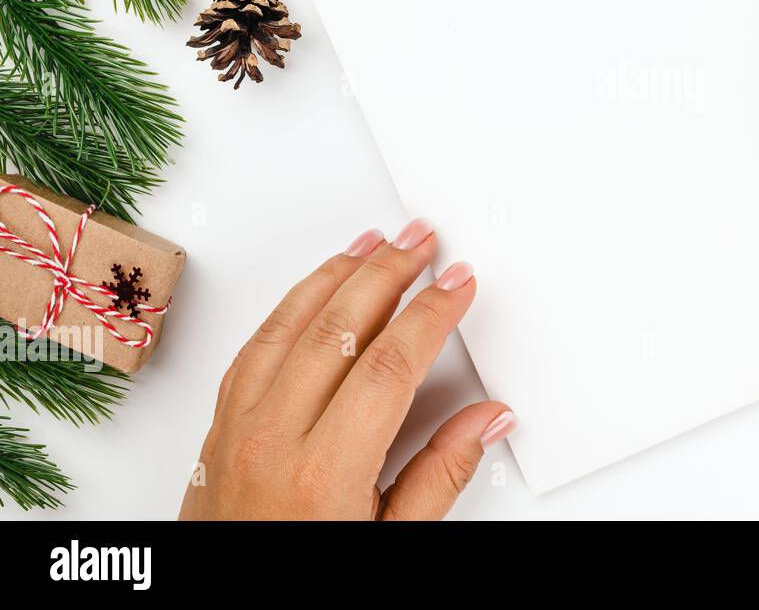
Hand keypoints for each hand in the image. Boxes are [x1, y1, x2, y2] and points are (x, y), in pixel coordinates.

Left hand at [180, 219, 513, 519]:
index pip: (388, 364)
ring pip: (288, 325)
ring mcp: (236, 430)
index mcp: (323, 473)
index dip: (431, 314)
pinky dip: (290, 305)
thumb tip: (489, 419)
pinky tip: (314, 289)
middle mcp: (272, 439)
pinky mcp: (216, 430)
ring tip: (374, 242)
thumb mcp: (389, 549)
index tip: (460, 284)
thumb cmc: (305, 584)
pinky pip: (254, 347)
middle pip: (337, 327)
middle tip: (423, 238)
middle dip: (388, 273)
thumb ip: (440, 476)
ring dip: (336, 274)